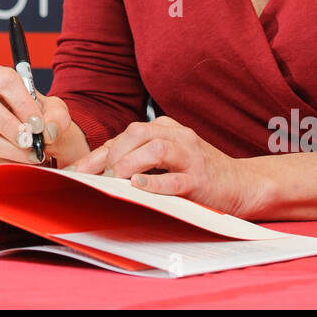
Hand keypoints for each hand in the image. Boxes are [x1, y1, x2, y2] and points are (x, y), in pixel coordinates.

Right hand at [0, 66, 83, 169]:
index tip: (37, 125)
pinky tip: (16, 166)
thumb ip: (57, 117)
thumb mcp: (55, 113)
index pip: (4, 81)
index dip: (22, 103)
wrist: (31, 140)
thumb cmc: (38, 121)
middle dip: (7, 127)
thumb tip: (47, 130)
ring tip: (28, 158)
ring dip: (6, 151)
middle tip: (29, 143)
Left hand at [68, 116, 270, 217]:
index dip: (96, 154)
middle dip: (113, 154)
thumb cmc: (197, 172)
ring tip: (115, 179)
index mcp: (164, 129)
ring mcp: (190, 156)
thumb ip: (136, 159)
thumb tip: (96, 171)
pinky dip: (155, 183)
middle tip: (98, 177)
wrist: (242, 184)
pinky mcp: (201, 179)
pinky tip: (139, 187)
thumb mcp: (166, 159)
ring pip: (156, 148)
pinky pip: (175, 178)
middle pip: (137, 133)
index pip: (123, 136)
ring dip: (130, 163)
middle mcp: (176, 136)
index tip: (74, 172)